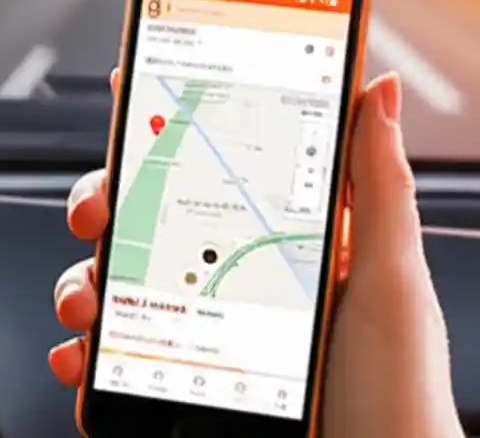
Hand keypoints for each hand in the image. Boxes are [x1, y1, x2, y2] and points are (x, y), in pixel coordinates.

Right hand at [47, 72, 464, 437]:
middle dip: (102, 204)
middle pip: (146, 218)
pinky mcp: (179, 380)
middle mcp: (234, 275)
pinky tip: (81, 358)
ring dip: (81, 282)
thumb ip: (379, 186)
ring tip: (84, 304)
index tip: (132, 91)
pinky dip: (83, 353)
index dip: (166, 127)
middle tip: (95, 213)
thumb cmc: (399, 391)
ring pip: (117, 284)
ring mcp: (202, 329)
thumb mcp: (392, 280)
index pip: (214, 164)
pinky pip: (114, 356)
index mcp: (281, 237)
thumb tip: (380, 88)